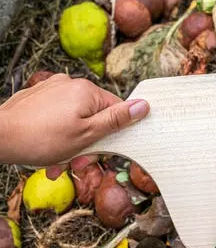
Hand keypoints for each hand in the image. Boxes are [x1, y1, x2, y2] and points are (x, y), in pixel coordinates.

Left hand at [0, 74, 148, 165]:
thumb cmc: (42, 139)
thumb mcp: (88, 134)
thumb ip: (117, 120)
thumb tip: (143, 106)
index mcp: (87, 91)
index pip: (117, 110)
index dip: (114, 135)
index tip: (102, 151)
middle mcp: (71, 84)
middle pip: (95, 118)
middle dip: (89, 144)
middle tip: (76, 162)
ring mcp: (54, 89)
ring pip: (77, 121)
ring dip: (72, 145)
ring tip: (58, 162)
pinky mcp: (40, 97)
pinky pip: (60, 118)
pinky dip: (59, 136)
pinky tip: (50, 151)